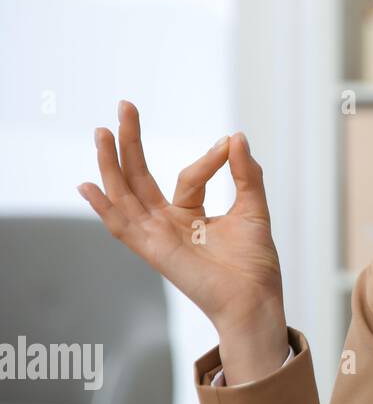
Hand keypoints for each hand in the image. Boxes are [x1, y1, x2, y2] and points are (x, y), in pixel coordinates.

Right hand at [77, 100, 285, 343]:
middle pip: (140, 177)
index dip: (209, 158)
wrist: (255, 298)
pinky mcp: (153, 251)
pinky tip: (87, 185)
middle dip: (131, 142)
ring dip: (112, 163)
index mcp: (189, 215)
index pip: (188, 176)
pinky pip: (122, 226)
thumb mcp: (253, 207)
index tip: (229, 144)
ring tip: (102, 131)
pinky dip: (104, 207)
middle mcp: (167, 224)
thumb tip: (236, 136)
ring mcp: (157, 236)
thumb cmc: (254, 262)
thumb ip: (245, 173)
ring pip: (126, 194)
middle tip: (125, 105)